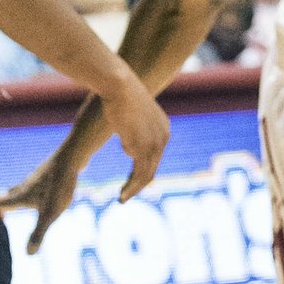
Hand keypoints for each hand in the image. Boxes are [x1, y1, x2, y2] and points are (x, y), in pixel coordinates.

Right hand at [0, 142, 83, 249]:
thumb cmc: (59, 186)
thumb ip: (38, 233)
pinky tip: (32, 197)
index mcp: (19, 197)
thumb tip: (28, 254)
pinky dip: (24, 194)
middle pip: (3, 198)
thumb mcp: (50, 214)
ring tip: (7, 210)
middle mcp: (22, 188)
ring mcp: (33, 180)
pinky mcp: (44, 175)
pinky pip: (28, 186)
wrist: (72, 156)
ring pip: (15, 191)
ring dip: (9, 200)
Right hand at [106, 74, 168, 203]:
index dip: (142, 169)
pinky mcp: (142, 147)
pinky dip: (130, 187)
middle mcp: (163, 137)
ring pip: (146, 174)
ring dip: (134, 189)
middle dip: (139, 183)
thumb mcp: (131, 113)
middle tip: (126, 195)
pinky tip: (121, 194)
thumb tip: (128, 140)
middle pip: (153, 167)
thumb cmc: (120, 94)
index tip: (131, 180)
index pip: (155, 155)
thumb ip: (132, 128)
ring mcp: (154, 143)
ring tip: (122, 198)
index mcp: (163, 128)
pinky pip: (138, 174)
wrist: (120, 85)